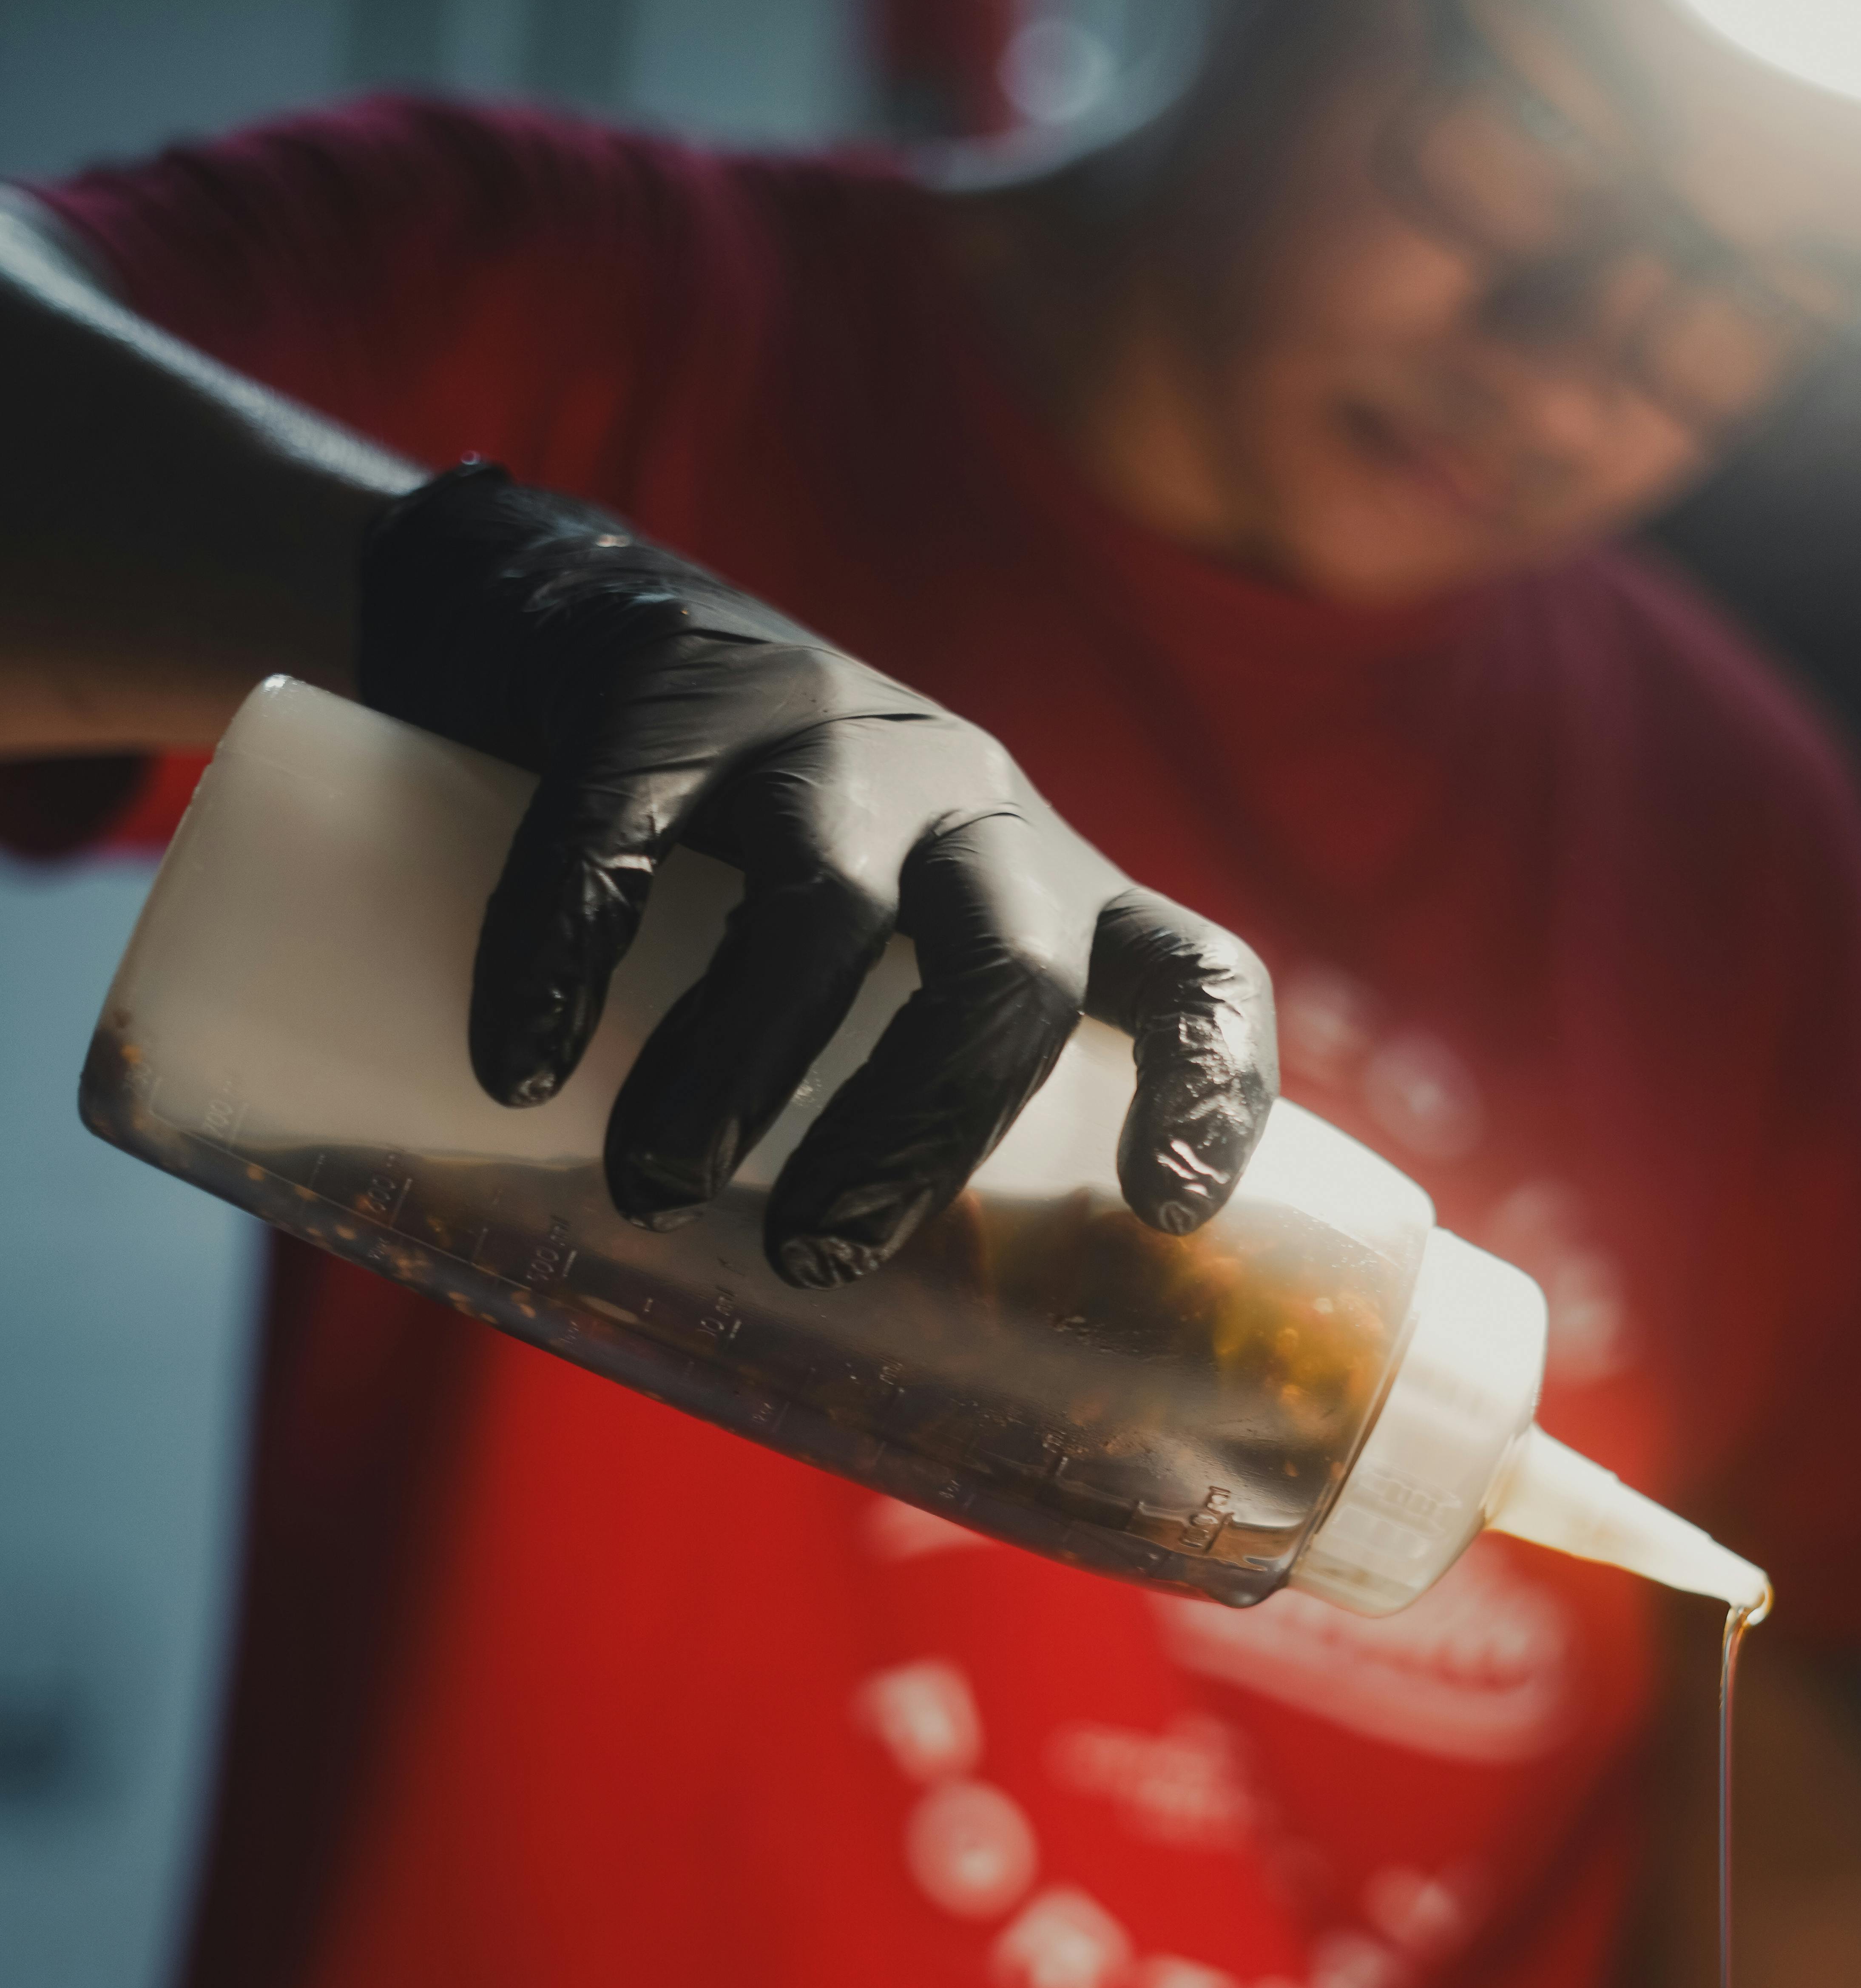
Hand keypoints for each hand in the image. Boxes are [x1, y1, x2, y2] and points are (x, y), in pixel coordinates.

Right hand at [356, 461, 1274, 1283]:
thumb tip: (839, 1361)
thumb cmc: (754, 868)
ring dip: (744, 1068)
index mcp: (1051, 889)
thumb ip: (890, 1097)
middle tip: (818, 1253)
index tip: (1169, 1210)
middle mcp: (970, 804)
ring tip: (657, 1186)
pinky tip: (522, 1068)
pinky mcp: (669, 696)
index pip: (1195, 975)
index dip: (1211, 1088)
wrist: (577, 626)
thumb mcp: (885, 956)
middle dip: (921, 1130)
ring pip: (824, 905)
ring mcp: (825, 736)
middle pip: (1008, 972)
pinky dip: (569, 959)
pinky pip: (624, 834)